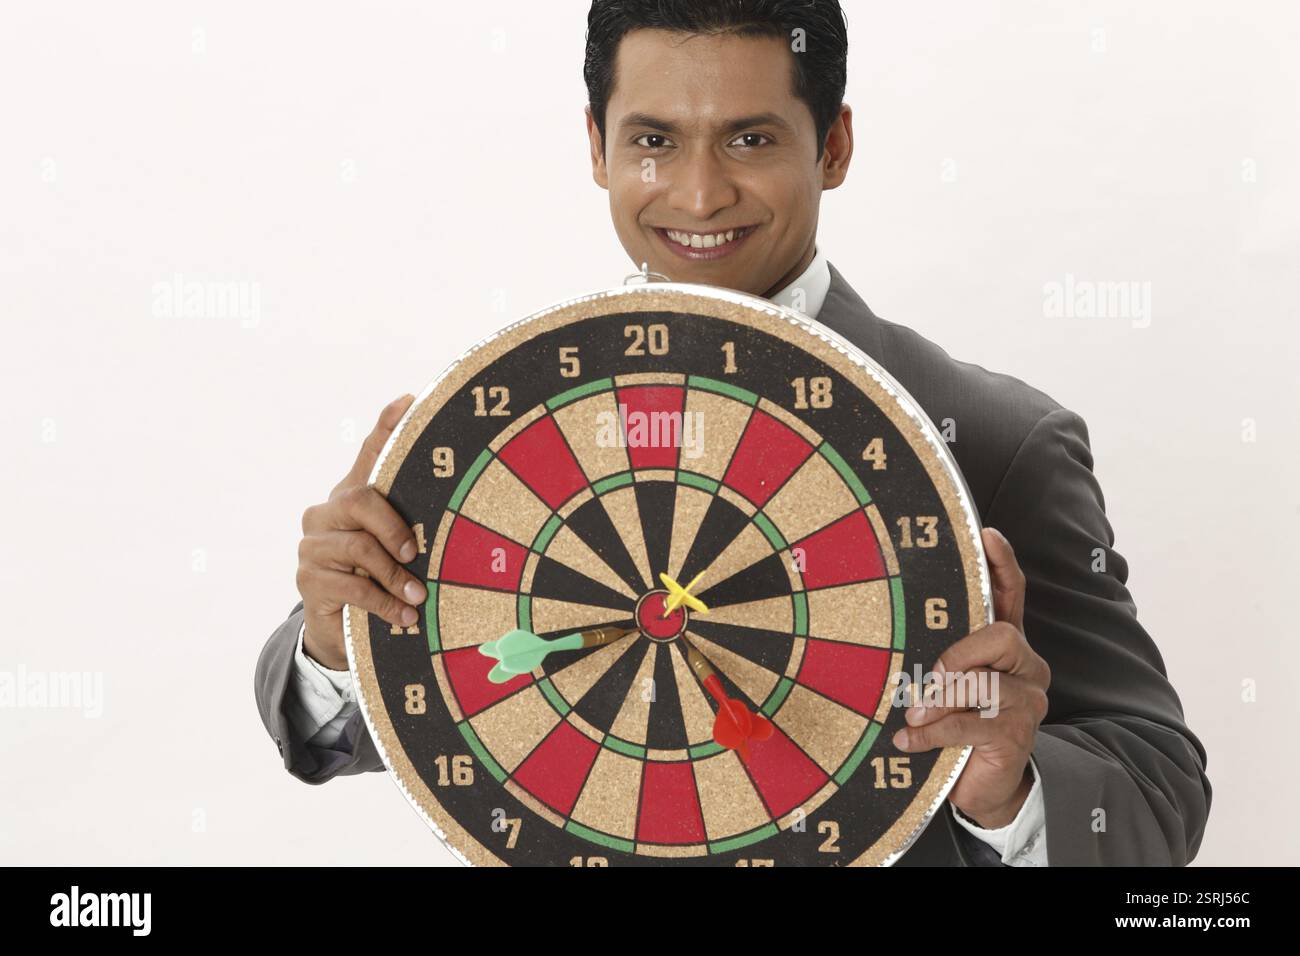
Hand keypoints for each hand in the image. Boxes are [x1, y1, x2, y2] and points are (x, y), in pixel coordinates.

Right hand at [296, 394, 426, 669]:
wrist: (342, 626)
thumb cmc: (380, 577)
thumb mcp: (399, 548)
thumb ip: (416, 521)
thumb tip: (454, 489)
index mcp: (353, 494)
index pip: (369, 452)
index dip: (387, 425)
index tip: (409, 401)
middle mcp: (326, 512)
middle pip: (360, 500)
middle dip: (393, 528)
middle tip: (414, 554)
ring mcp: (312, 545)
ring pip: (359, 548)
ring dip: (394, 577)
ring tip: (418, 597)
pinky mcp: (308, 579)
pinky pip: (352, 587)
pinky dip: (384, 603)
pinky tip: (404, 616)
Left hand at [892, 527, 1050, 828]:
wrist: (981, 785)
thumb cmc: (957, 724)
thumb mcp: (944, 683)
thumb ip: (935, 655)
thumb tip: (896, 630)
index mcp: (1005, 647)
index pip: (1012, 595)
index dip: (1003, 564)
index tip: (987, 534)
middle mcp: (1024, 667)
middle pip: (1002, 637)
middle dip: (960, 654)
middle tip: (930, 676)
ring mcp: (1026, 701)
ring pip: (984, 684)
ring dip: (939, 700)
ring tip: (911, 716)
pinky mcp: (1016, 735)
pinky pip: (970, 724)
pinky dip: (933, 732)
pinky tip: (908, 740)